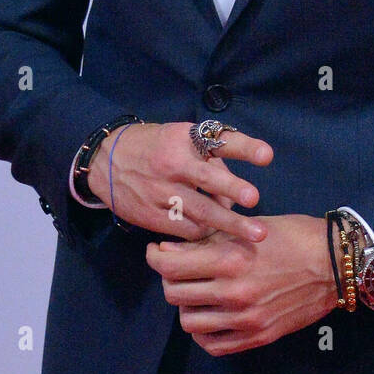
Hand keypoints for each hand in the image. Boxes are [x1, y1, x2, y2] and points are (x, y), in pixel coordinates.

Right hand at [86, 121, 272, 240]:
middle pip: (208, 179)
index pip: (218, 140)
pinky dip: (204, 233)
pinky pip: (185, 229)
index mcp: (184, 140)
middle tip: (256, 201)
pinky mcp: (151, 215)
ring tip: (254, 234)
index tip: (267, 156)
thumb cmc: (156, 147)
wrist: (105, 160)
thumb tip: (233, 195)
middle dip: (234, 190)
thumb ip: (209, 160)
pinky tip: (218, 235)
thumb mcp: (180, 138)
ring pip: (200, 212)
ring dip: (229, 224)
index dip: (244, 148)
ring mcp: (161, 191)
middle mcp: (173, 163)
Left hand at [146, 214, 339, 354]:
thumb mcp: (249, 230)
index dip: (155, 257)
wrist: (333, 264)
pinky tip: (210, 316)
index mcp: (230, 260)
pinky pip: (213, 344)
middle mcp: (233, 292)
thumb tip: (172, 249)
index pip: (170, 265)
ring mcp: (244, 319)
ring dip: (186, 306)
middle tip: (177, 269)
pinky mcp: (257, 336)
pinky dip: (204, 332)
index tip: (156, 252)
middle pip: (174, 294)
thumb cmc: (292, 236)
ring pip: (188, 322)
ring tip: (196, 293)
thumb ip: (210, 241)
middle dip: (169, 279)